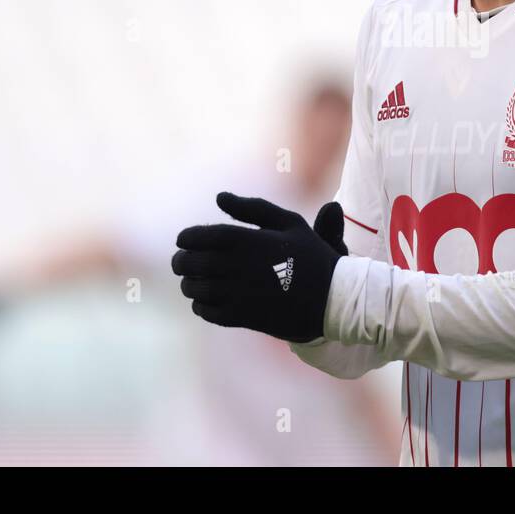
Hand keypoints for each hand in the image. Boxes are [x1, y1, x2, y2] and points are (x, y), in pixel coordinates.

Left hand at [173, 192, 344, 342]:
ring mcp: (240, 294)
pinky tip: (205, 302)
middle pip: (193, 263)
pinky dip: (200, 307)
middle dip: (181, 261)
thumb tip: (219, 197)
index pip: (201, 237)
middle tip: (180, 262)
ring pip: (197, 290)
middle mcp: (239, 266)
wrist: (333, 298)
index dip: (186, 238)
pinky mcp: (244, 317)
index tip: (183, 240)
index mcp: (248, 240)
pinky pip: (209, 312)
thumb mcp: (289, 223)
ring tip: (191, 282)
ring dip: (188, 285)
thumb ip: (253, 208)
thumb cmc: (311, 257)